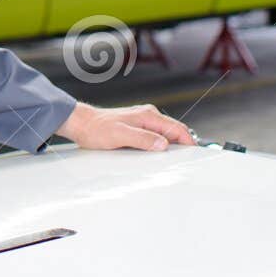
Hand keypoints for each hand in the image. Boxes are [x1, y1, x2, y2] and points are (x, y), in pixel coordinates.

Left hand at [55, 101, 194, 151]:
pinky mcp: (136, 126)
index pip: (176, 128)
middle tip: (187, 160)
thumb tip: (163, 144)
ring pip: (165, 133)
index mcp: (147, 115)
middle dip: (183, 144)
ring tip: (175, 159)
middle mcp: (147, 115)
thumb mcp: (120, 136)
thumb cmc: (96, 129)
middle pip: (174, 130)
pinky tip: (158, 154)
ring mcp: (142, 120)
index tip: (194, 154)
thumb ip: (142, 139)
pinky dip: (161, 144)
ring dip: (171, 145)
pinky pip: (155, 135)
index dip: (188, 141)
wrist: (81, 124)